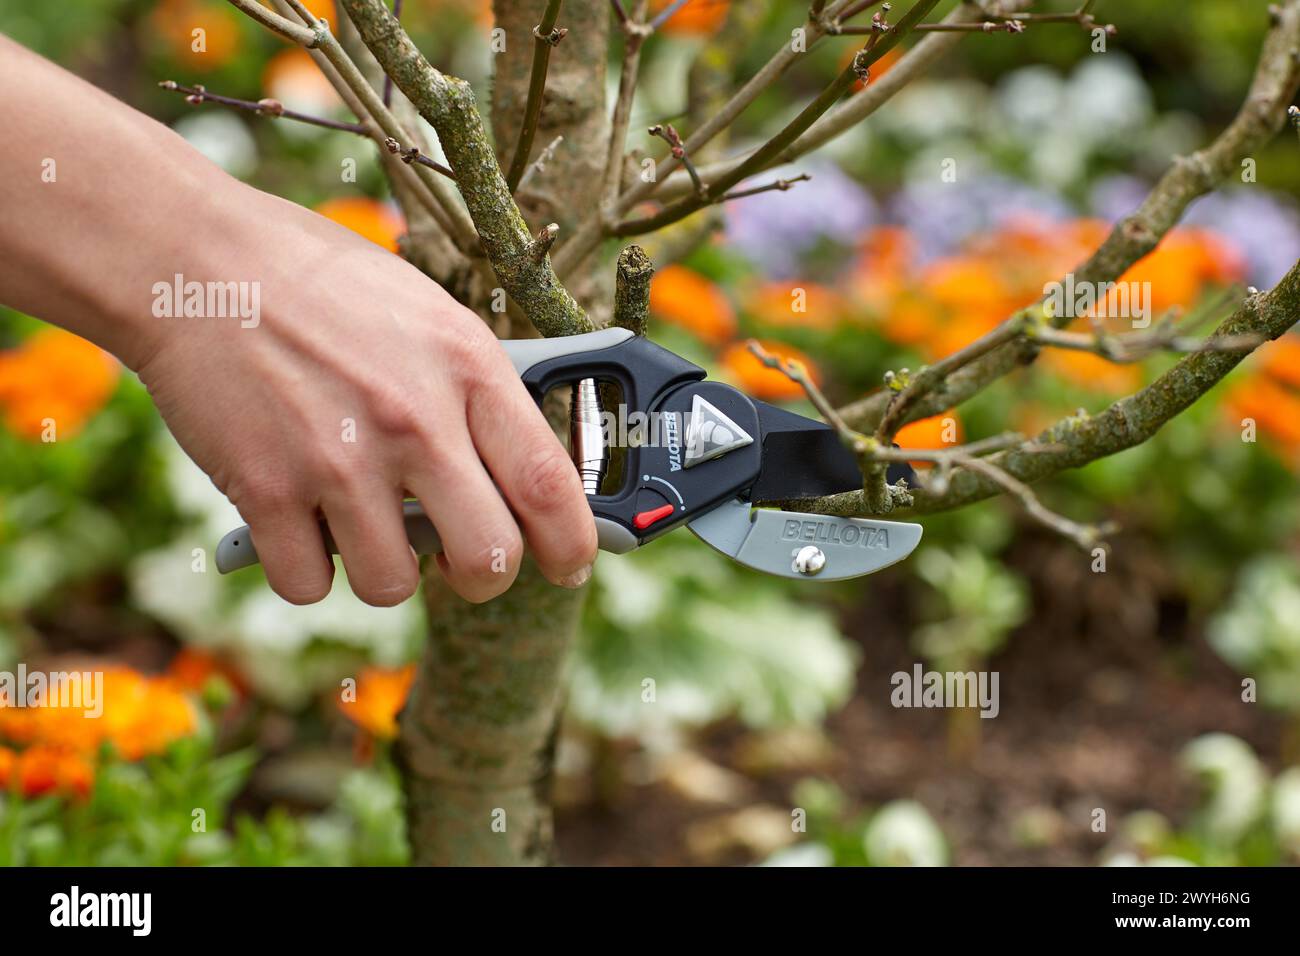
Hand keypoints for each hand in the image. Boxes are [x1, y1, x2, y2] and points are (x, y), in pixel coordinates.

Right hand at [136, 189, 596, 605]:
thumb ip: (479, 392)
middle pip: (490, 559)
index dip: (572, 544)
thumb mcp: (429, 316)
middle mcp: (414, 420)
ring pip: (392, 586)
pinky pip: (308, 585)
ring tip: (359, 516)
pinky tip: (301, 516)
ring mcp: (339, 460)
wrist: (196, 260)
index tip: (568, 565)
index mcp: (467, 370)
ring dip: (381, 569)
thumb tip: (525, 470)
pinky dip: (306, 567)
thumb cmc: (321, 286)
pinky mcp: (266, 490)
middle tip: (460, 560)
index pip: (549, 485)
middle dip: (483, 577)